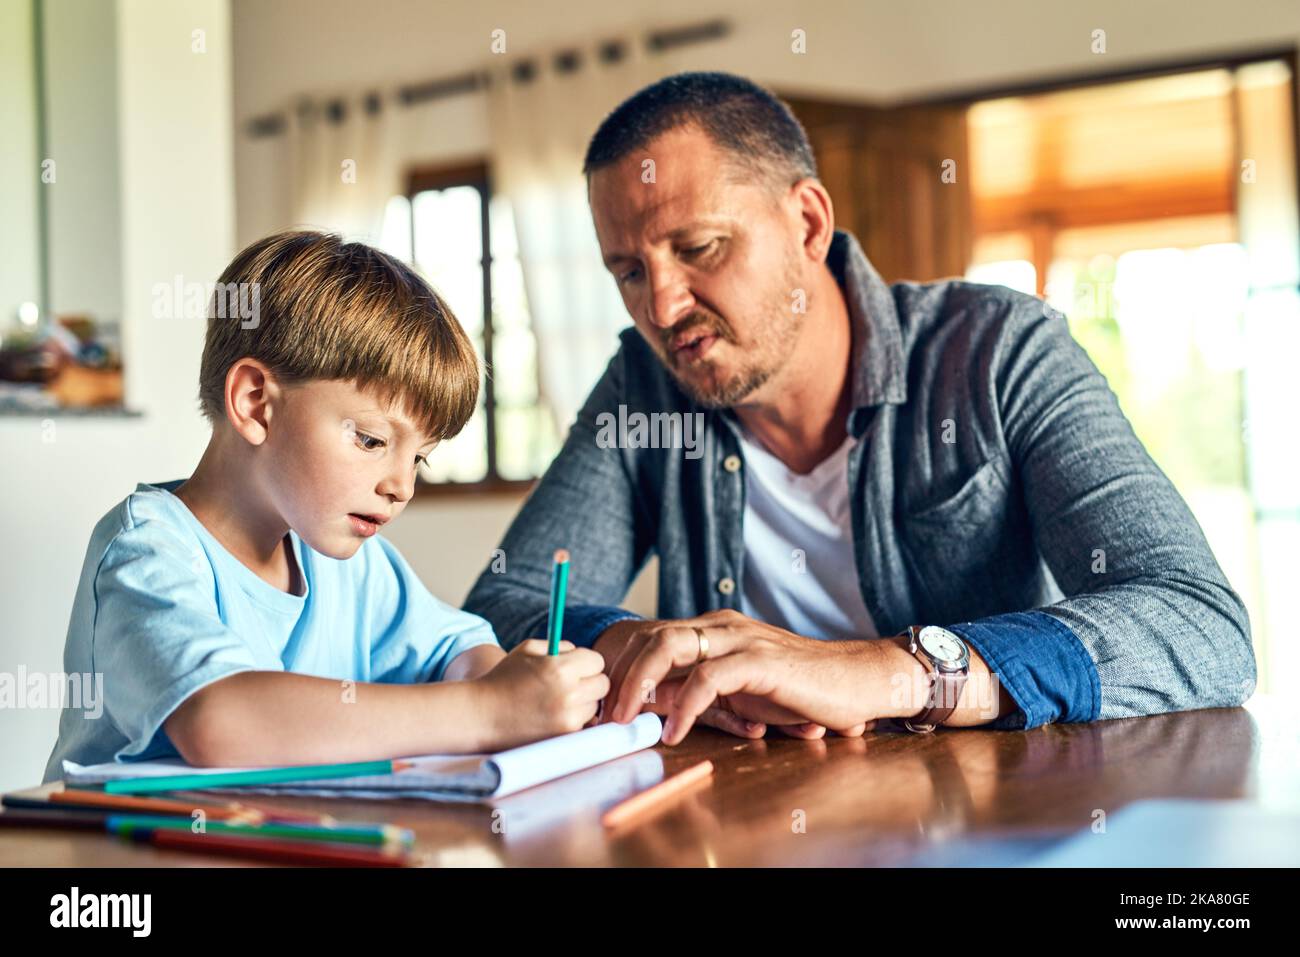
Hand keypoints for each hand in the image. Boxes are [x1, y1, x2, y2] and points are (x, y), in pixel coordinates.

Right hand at [476, 640, 608, 748]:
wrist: (482, 715)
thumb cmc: (504, 678)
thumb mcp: (528, 649)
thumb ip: (559, 645)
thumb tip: (582, 652)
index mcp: (560, 669)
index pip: (597, 661)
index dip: (586, 662)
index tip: (574, 666)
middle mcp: (569, 695)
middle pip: (603, 684)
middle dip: (590, 681)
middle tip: (570, 683)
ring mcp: (568, 720)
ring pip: (595, 706)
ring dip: (584, 702)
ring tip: (557, 701)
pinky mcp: (564, 737)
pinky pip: (584, 724)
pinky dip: (575, 720)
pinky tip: (554, 715)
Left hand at [596, 619, 816, 736]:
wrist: (856, 680)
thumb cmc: (799, 689)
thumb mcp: (738, 689)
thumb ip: (697, 689)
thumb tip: (654, 703)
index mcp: (712, 628)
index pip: (650, 635)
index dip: (621, 666)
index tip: (604, 702)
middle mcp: (721, 625)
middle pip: (650, 636)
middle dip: (619, 674)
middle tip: (603, 714)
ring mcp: (740, 639)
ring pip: (669, 646)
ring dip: (639, 685)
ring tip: (626, 720)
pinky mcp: (759, 661)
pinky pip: (708, 678)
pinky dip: (684, 705)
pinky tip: (674, 730)